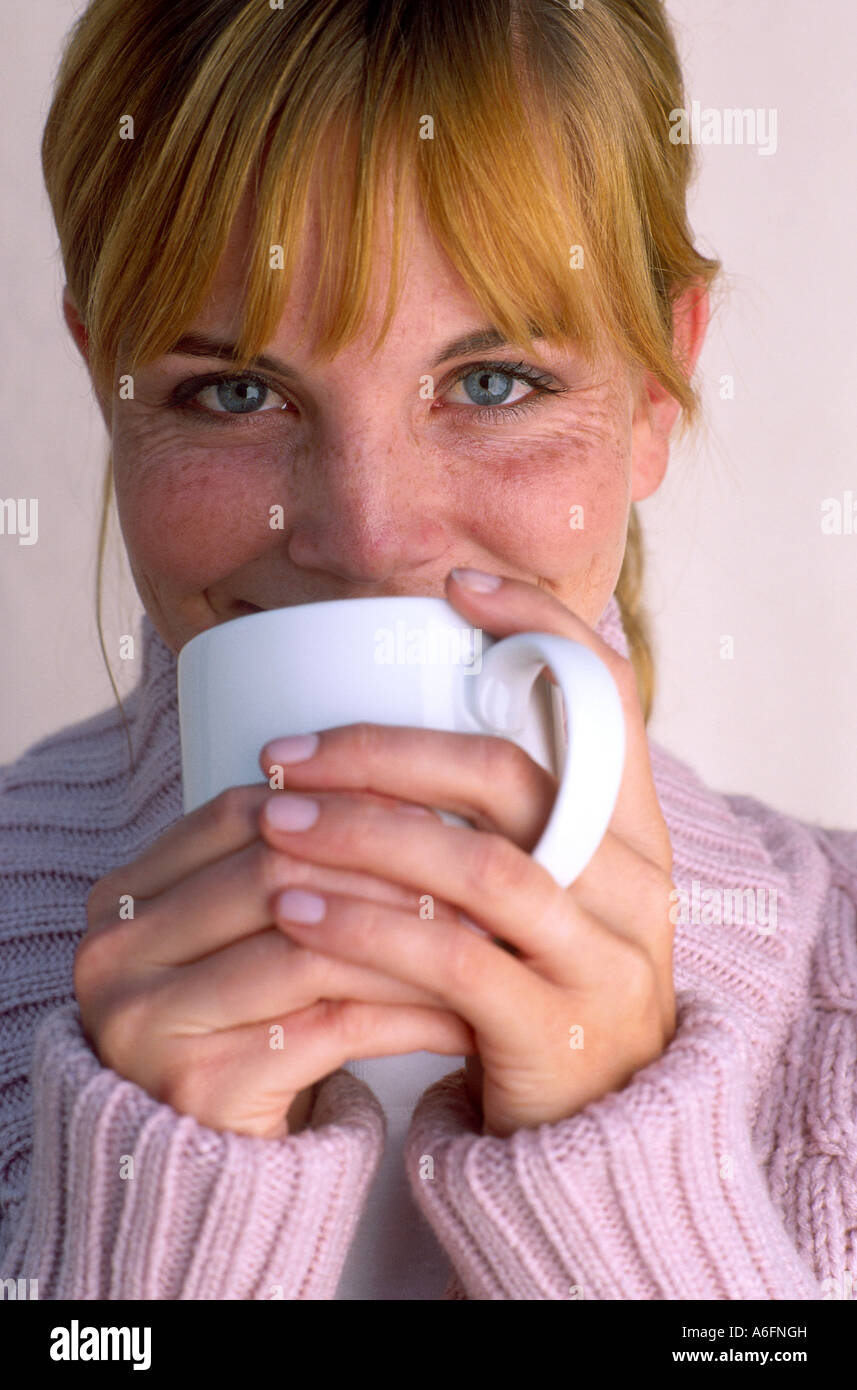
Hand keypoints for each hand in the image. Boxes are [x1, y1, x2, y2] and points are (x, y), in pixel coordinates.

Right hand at [75, 782, 471, 1140]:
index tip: (428, 816)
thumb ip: (290, 867)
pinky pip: (331, 1028)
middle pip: (276, 874)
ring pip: (310, 949)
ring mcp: (146, 1023)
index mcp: (121, 897)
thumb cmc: (244, 1033)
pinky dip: (407, 1016)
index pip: (241, 816)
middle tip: (470, 877)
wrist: (210, 1168)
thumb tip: (412, 796)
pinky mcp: (198, 1088)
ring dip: (409, 944)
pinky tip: (459, 1017)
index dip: (341, 807)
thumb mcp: (248, 939)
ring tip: (480, 944)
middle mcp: (114, 953)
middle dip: (385, 872)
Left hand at [259, 569, 676, 1137]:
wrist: (594, 1131)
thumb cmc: (540, 981)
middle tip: (285, 753)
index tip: (451, 587)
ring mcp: (605, 955)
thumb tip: (390, 726)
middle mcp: (635, 878)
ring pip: (481, 865)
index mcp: (632, 824)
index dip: (540, 626)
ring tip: (270, 823)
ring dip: (363, 834)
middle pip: (514, 775)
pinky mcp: (557, 1027)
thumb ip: (497, 818)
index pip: (610, 695)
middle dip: (387, 750)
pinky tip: (298, 912)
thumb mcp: (542, 891)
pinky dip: (370, 928)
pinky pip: (456, 963)